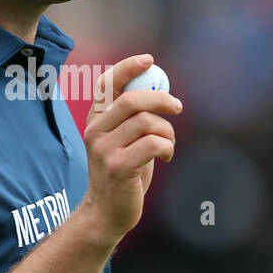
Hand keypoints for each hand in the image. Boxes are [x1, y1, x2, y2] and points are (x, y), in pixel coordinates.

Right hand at [80, 55, 181, 240]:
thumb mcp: (122, 140)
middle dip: (161, 99)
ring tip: (168, 144)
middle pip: (132, 100)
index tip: (149, 60)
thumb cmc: (122, 172)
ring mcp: (104, 149)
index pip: (106, 83)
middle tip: (177, 107)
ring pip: (147, 123)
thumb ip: (133, 118)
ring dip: (168, 132)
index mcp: (95, 120)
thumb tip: (160, 90)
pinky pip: (153, 144)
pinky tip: (166, 156)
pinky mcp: (119, 167)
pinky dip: (167, 147)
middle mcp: (95, 131)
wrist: (106, 212)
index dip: (127, 67)